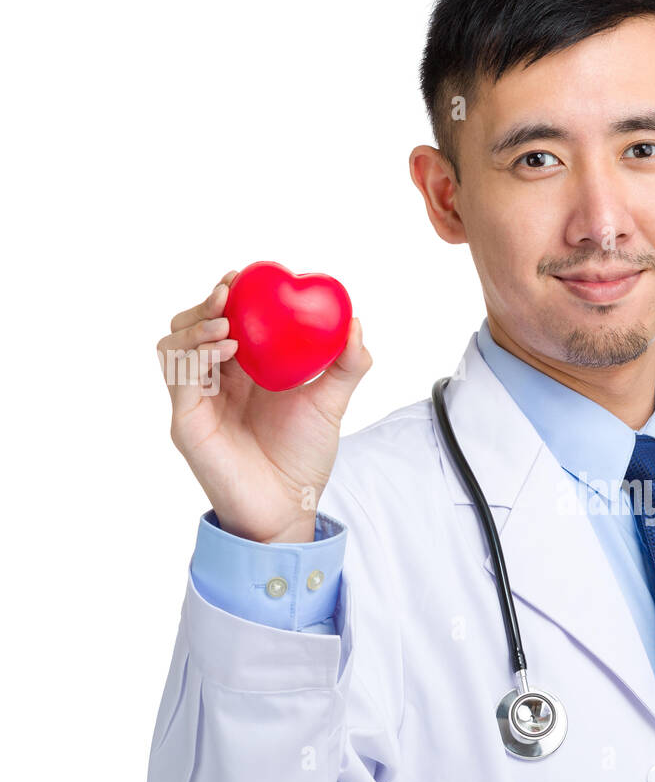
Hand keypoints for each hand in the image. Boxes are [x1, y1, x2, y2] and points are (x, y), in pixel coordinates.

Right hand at [157, 271, 371, 541]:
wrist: (290, 506)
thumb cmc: (304, 458)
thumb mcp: (331, 404)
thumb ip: (346, 365)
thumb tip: (356, 323)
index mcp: (240, 373)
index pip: (220, 322)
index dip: (224, 295)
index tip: (242, 275)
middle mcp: (212, 383)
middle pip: (187, 327)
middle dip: (203, 304)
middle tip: (228, 292)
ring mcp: (195, 402)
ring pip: (172, 347)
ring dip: (195, 327)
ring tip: (226, 326)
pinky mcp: (186, 423)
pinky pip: (178, 380)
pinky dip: (195, 357)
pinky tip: (224, 351)